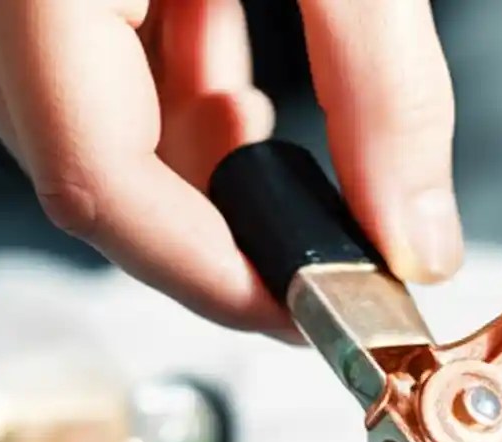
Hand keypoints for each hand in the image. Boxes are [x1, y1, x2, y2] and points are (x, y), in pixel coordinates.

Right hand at [0, 0, 462, 337]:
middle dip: (223, 227)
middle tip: (321, 252)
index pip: (98, 184)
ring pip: (94, 127)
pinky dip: (177, 86)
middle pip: (98, 174)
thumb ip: (382, 80)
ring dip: (205, 157)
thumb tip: (413, 232)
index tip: (302, 315)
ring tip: (292, 151)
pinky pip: (89, 66)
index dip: (209, 274)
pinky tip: (240, 76)